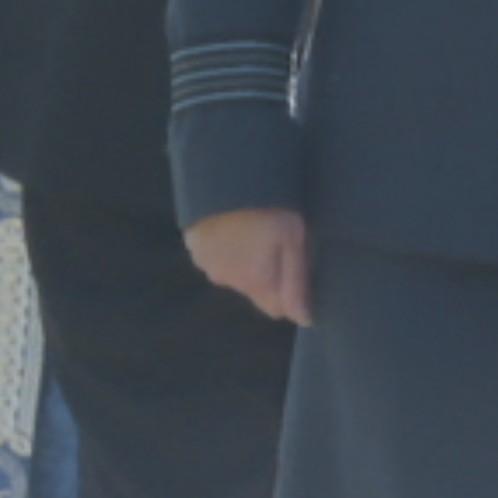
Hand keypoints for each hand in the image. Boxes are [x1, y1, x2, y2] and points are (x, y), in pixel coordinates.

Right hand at [183, 207, 310, 325]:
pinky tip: (232, 221)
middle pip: (255, 288)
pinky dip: (224, 245)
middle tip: (275, 239)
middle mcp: (229, 280)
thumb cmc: (268, 209)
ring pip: (233, 271)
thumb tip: (303, 321)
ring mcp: (207, 263)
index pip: (276, 308)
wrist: (225, 176)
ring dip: (243, 258)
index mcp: (256, 282)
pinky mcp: (194, 244)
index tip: (296, 267)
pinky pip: (214, 254)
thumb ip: (297, 283)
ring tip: (253, 226)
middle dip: (267, 272)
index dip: (290, 293)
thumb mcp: (293, 241)